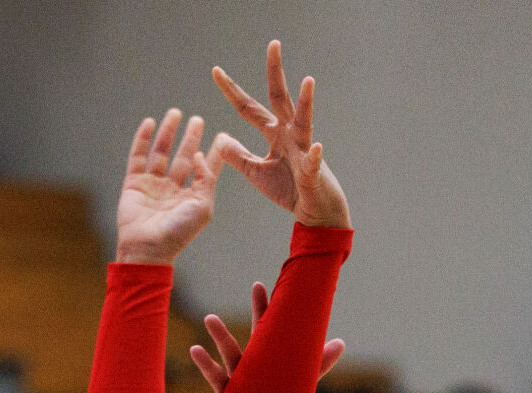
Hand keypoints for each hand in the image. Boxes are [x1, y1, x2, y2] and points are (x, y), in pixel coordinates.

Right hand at [115, 109, 228, 264]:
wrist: (148, 247)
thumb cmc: (179, 232)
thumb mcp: (202, 206)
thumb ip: (205, 178)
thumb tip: (200, 155)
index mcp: (192, 197)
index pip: (204, 170)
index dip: (213, 153)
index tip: (222, 135)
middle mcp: (173, 189)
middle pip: (183, 157)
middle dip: (191, 138)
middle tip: (198, 119)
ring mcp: (153, 185)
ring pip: (161, 152)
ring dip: (168, 132)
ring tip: (176, 113)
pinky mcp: (134, 183)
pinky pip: (138, 156)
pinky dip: (143, 139)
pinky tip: (150, 122)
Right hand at [181, 279, 345, 392]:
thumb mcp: (299, 383)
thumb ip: (318, 364)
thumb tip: (340, 342)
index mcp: (259, 363)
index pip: (261, 332)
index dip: (261, 309)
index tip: (259, 285)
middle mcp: (241, 374)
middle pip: (232, 351)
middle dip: (222, 335)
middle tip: (210, 317)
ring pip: (216, 376)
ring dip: (205, 364)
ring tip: (194, 349)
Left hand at [212, 41, 350, 228]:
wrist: (313, 210)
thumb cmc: (289, 189)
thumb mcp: (255, 172)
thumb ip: (238, 155)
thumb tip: (220, 137)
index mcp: (273, 133)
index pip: (248, 107)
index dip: (232, 90)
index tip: (215, 71)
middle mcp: (289, 134)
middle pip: (280, 98)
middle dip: (276, 72)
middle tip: (273, 44)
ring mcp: (303, 149)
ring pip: (304, 121)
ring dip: (306, 102)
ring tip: (308, 81)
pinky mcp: (313, 171)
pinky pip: (313, 162)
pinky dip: (314, 156)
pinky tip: (316, 148)